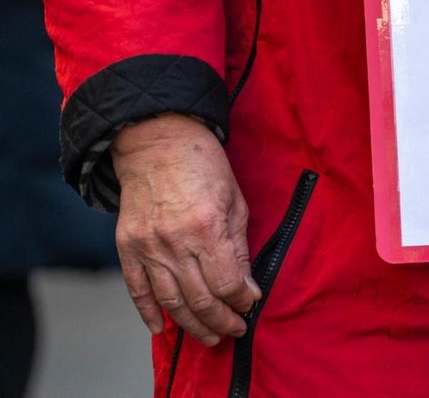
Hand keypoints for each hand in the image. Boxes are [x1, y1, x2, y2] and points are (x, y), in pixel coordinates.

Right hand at [112, 113, 260, 345]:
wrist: (157, 141)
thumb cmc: (203, 166)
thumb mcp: (235, 201)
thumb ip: (239, 247)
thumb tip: (247, 285)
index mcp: (206, 228)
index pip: (227, 283)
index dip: (242, 300)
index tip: (251, 304)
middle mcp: (174, 242)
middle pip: (201, 299)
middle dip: (222, 321)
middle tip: (235, 330)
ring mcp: (148, 246)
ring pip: (171, 301)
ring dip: (193, 325)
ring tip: (209, 336)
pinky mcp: (128, 246)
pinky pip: (137, 289)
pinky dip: (149, 313)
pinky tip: (163, 328)